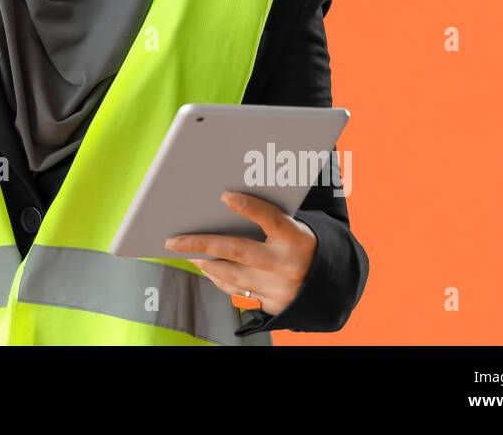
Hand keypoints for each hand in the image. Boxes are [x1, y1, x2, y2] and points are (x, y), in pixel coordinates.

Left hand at [164, 191, 316, 317]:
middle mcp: (287, 265)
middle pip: (238, 251)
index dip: (248, 206)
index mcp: (296, 238)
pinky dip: (219, 279)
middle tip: (173, 240)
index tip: (224, 195)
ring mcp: (280, 289)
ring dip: (205, 262)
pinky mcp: (273, 307)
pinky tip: (207, 267)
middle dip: (201, 244)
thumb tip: (223, 203)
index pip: (270, 218)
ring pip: (232, 275)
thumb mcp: (292, 227)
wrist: (328, 283)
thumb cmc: (300, 244)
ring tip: (186, 251)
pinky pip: (237, 293)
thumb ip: (265, 218)